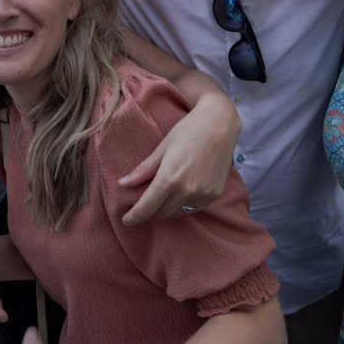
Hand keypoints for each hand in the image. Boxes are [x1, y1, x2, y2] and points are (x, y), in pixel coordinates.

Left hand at [118, 93, 236, 224]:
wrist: (220, 124)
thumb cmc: (189, 130)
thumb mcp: (162, 148)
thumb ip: (143, 170)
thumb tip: (122, 184)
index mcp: (169, 179)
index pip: (146, 208)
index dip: (134, 217)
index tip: (126, 220)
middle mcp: (186, 191)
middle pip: (160, 215)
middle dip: (148, 214)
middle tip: (142, 206)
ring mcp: (201, 195)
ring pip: (176, 214)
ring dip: (165, 210)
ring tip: (161, 198)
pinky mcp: (213, 195)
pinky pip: (192, 209)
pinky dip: (182, 206)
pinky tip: (180, 194)